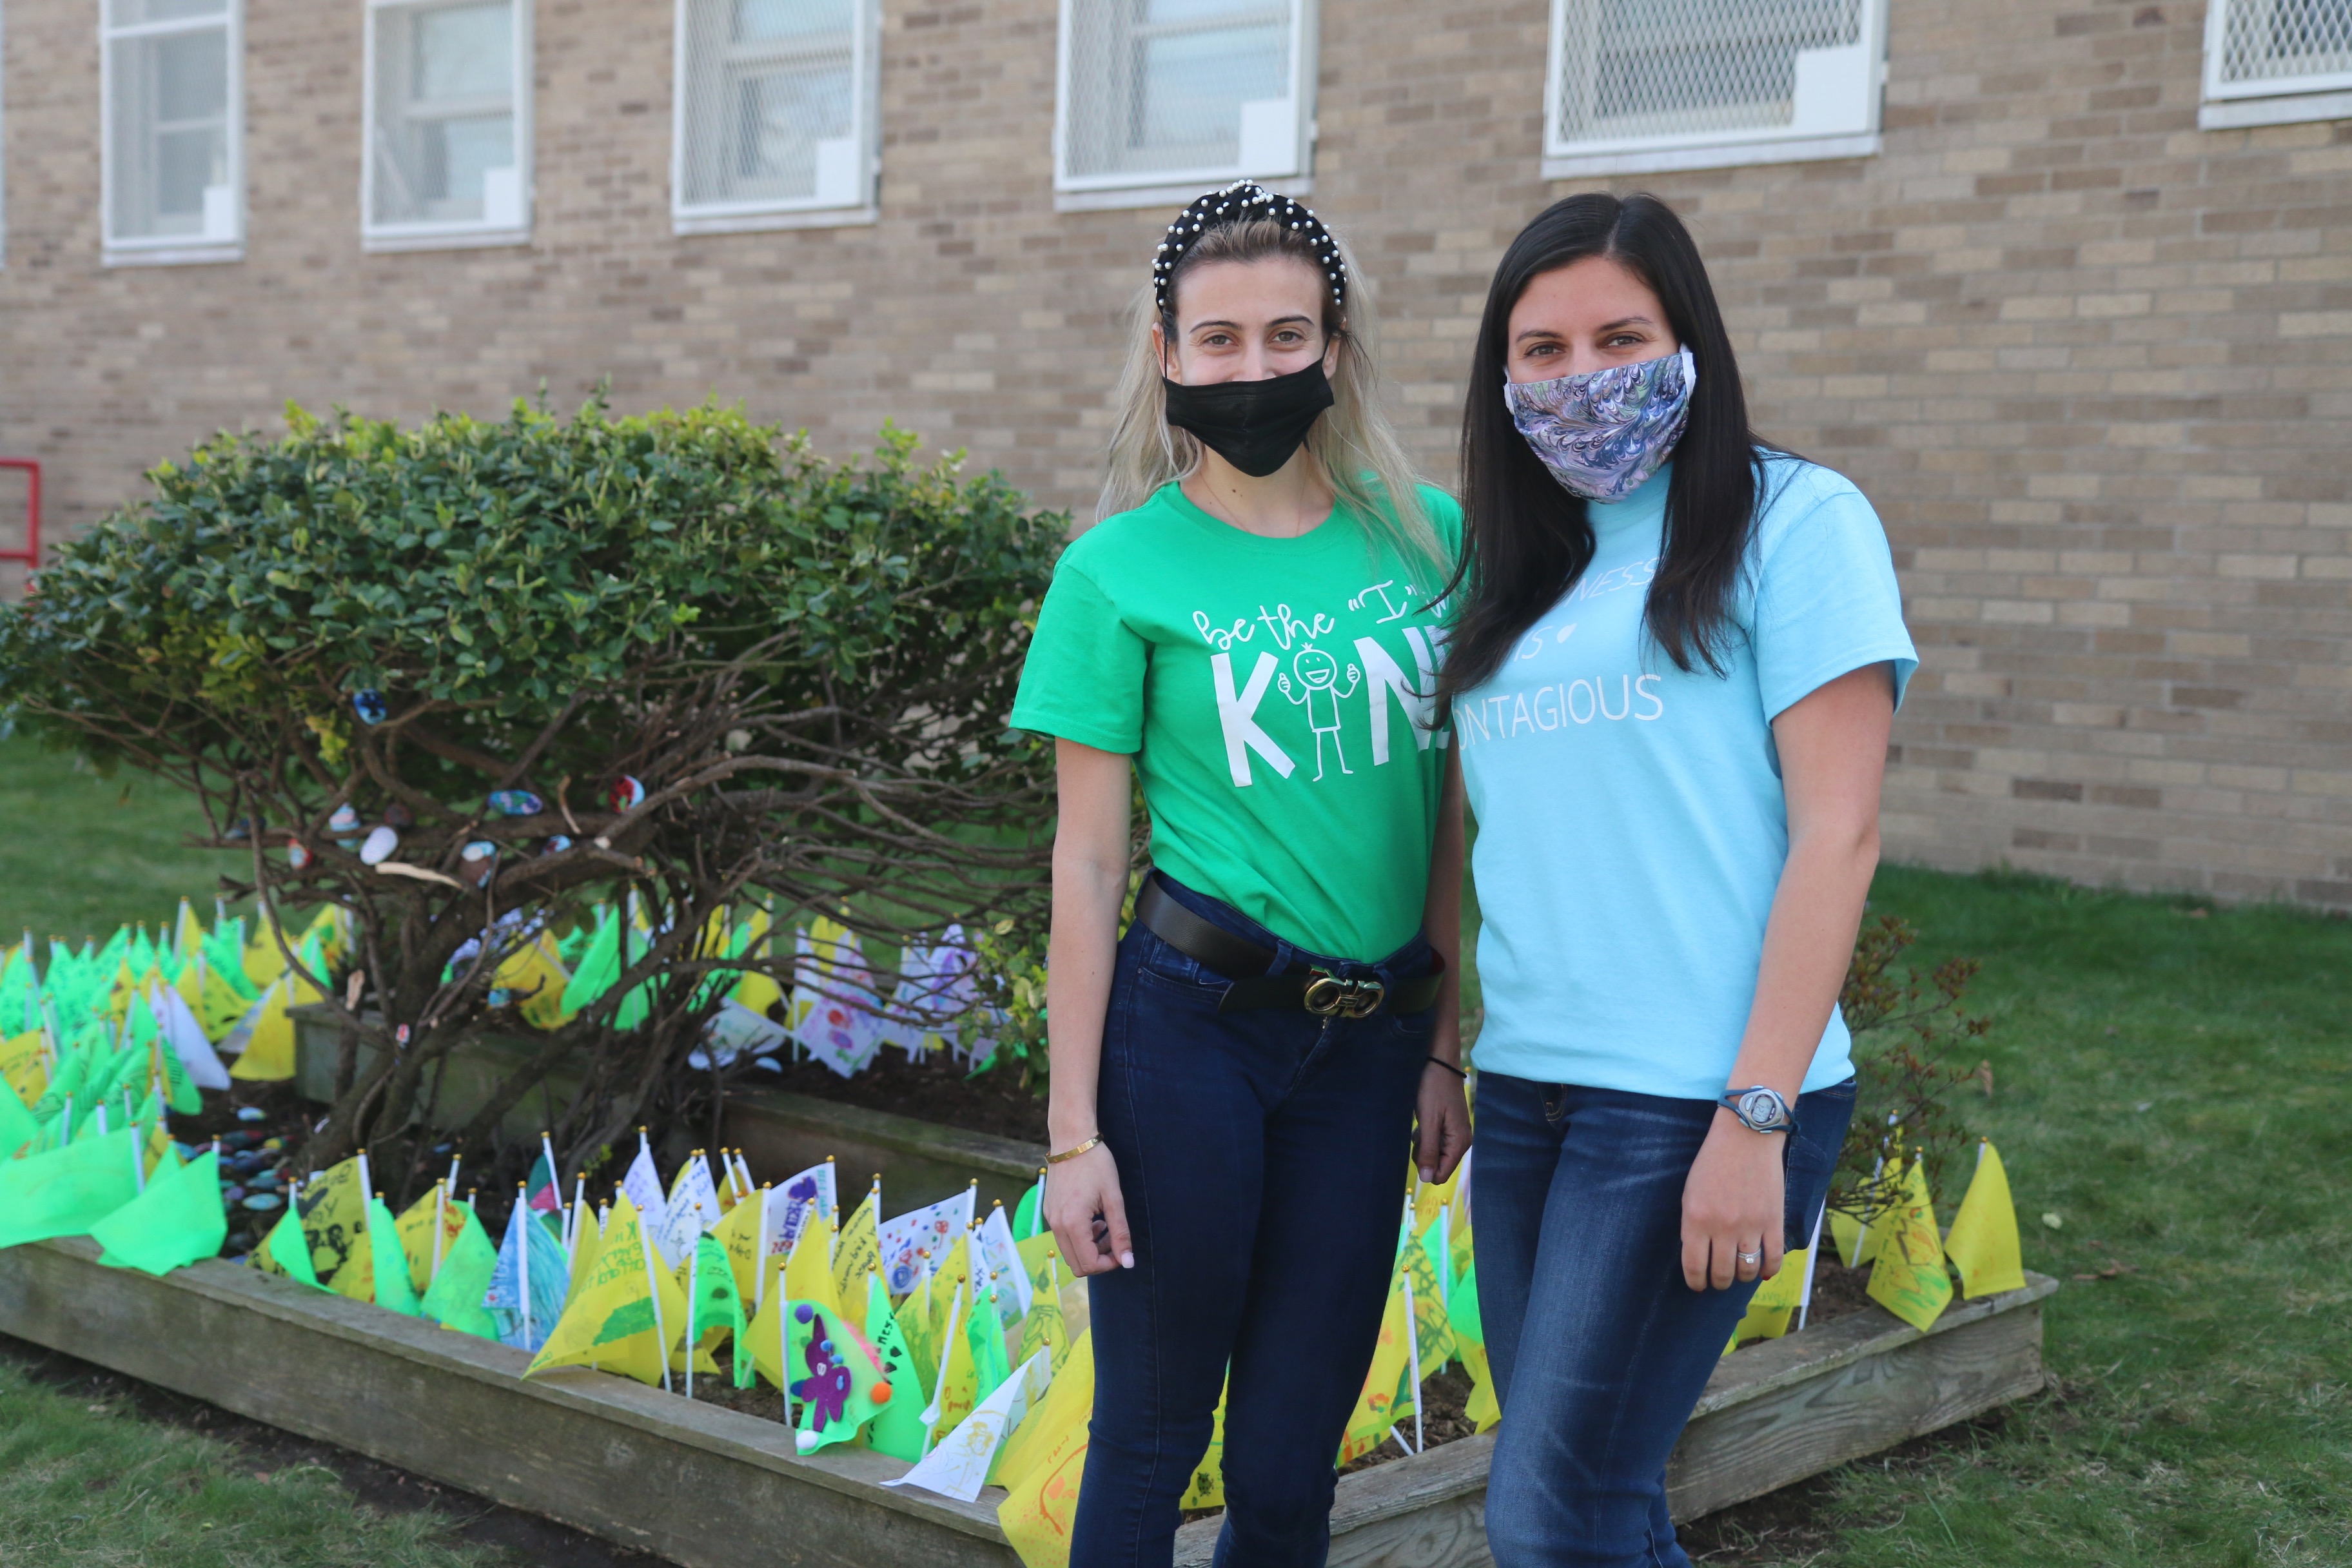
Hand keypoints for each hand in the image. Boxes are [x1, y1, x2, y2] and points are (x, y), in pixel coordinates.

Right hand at [1044, 1143, 1133, 1276]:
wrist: (1072, 1139)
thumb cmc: (1096, 1164)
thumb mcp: (1114, 1198)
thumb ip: (1120, 1233)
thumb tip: (1128, 1262)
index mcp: (1073, 1224)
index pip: (1089, 1264)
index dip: (1109, 1264)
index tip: (1123, 1251)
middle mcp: (1056, 1225)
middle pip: (1076, 1265)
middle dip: (1099, 1259)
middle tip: (1114, 1241)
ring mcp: (1050, 1218)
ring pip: (1069, 1252)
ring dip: (1089, 1248)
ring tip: (1105, 1226)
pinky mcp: (1049, 1211)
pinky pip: (1063, 1236)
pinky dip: (1080, 1236)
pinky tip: (1093, 1218)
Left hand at [1415, 1062, 1470, 1184]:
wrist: (1439, 1062)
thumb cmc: (1432, 1089)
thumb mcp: (1428, 1121)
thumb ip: (1429, 1151)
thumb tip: (1427, 1180)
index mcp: (1460, 1142)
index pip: (1441, 1174)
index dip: (1425, 1167)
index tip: (1418, 1146)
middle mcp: (1461, 1141)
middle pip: (1437, 1165)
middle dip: (1423, 1153)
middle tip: (1419, 1131)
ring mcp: (1456, 1133)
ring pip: (1434, 1153)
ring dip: (1423, 1143)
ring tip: (1422, 1122)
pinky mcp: (1449, 1126)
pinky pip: (1434, 1141)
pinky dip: (1425, 1135)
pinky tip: (1423, 1119)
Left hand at [1680, 1109, 1783, 1290]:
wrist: (1746, 1137)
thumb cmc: (1712, 1163)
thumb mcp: (1690, 1194)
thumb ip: (1693, 1226)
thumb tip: (1700, 1257)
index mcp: (1696, 1220)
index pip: (1694, 1267)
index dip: (1696, 1282)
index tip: (1698, 1285)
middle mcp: (1722, 1227)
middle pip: (1722, 1274)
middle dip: (1718, 1283)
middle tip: (1718, 1280)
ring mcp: (1751, 1226)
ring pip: (1747, 1271)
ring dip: (1741, 1278)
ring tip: (1738, 1273)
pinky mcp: (1774, 1221)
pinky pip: (1774, 1259)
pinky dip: (1768, 1270)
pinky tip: (1763, 1271)